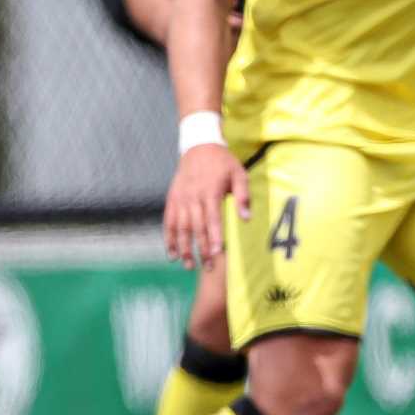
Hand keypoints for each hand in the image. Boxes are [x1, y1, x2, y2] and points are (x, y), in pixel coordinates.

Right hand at [163, 143, 249, 269]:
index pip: (212, 219)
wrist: (198, 146)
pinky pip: (168, 222)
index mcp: (211, 192)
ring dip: (183, 248)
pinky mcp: (172, 200)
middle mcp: (193, 197)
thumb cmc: (222, 162)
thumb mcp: (239, 174)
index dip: (214, 237)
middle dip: (201, 249)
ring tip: (188, 265)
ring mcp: (180, 199)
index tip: (217, 253)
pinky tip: (172, 253)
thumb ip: (242, 196)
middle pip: (196, 227)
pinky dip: (169, 238)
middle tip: (208, 267)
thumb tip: (246, 218)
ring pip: (180, 227)